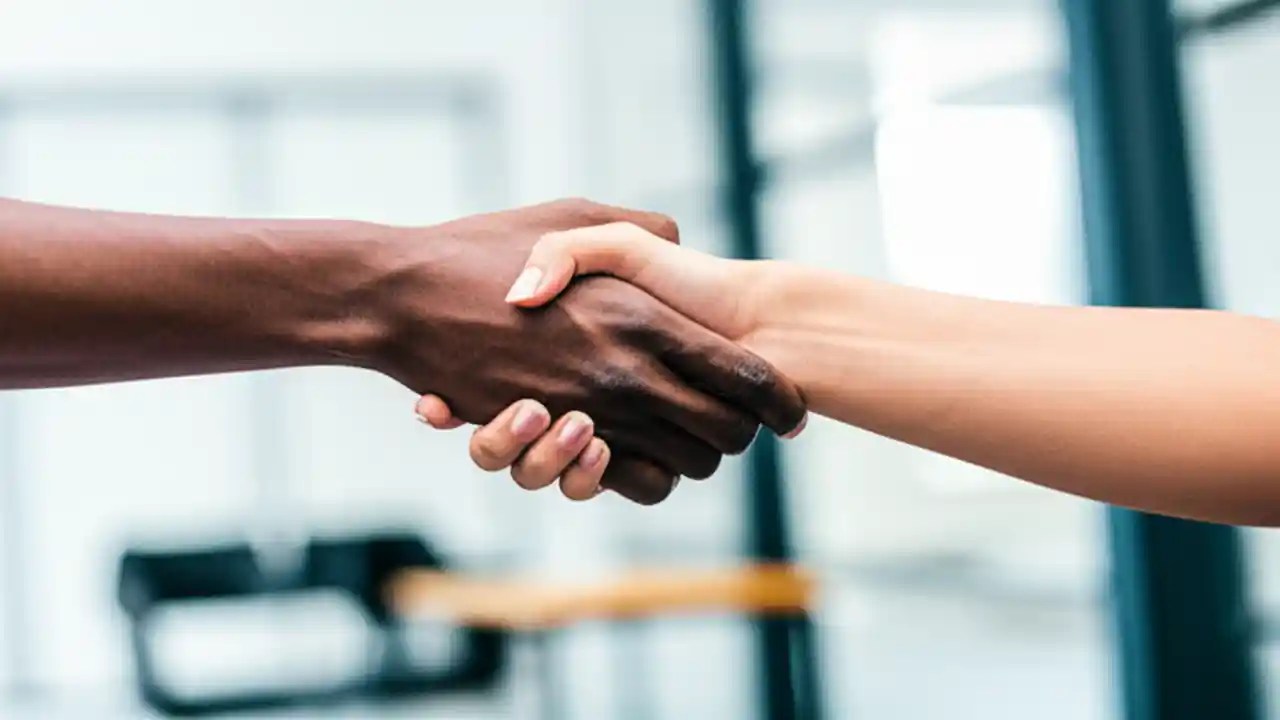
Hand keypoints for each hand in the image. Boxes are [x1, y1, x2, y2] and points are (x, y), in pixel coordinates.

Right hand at [368, 200, 805, 503]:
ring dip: (696, 456)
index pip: (747, 375)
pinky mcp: (554, 440)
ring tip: (691, 435)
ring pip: (685, 466)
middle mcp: (625, 370)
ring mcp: (589, 411)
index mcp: (643, 315)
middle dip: (744, 433)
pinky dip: (645, 475)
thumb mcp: (572, 217)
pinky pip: (629, 484)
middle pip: (728, 433)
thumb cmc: (485, 250)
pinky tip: (639, 448)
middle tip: (740, 420)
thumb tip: (684, 243)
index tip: (794, 411)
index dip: (783, 400)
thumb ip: (641, 231)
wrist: (405, 297)